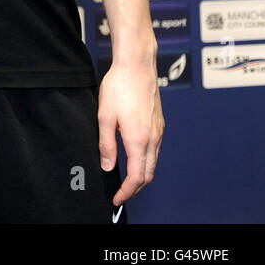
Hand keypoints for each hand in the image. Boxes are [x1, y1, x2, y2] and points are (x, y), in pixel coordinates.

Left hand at [97, 58, 163, 206]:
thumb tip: (108, 166)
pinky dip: (146, 162)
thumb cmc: (120, 86)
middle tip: (122, 194)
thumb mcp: (105, 116)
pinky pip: (155, 150)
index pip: (137, 177)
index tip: (117, 199)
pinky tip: (135, 159)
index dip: (127, 192)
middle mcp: (153, 138)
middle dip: (135, 188)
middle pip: (148, 174)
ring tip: (127, 180)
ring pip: (153, 163)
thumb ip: (106, 144)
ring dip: (142, 175)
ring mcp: (159, 131)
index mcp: (139, 139)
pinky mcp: (159, 124)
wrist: (137, 66)